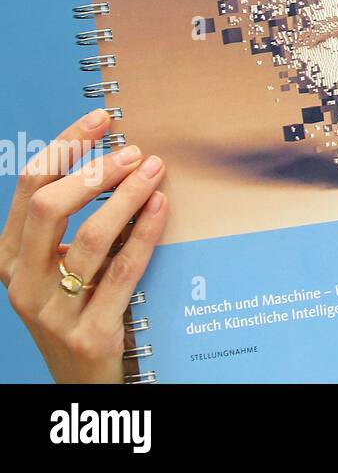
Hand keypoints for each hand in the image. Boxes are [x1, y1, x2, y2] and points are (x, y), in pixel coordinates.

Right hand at [0, 107, 168, 383]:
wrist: (82, 381)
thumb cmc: (77, 307)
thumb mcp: (58, 265)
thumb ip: (73, 220)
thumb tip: (116, 156)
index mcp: (10, 256)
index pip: (30, 186)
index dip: (65, 146)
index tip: (101, 119)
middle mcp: (22, 282)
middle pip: (50, 207)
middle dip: (94, 171)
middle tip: (133, 151)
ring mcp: (53, 310)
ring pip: (91, 237)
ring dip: (127, 196)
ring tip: (154, 170)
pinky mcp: (90, 331)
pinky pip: (124, 271)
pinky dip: (146, 232)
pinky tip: (161, 205)